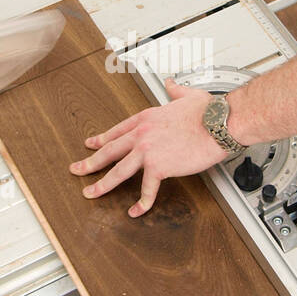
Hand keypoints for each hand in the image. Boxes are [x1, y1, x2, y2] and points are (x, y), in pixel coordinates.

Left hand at [69, 79, 227, 216]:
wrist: (219, 124)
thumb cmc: (207, 111)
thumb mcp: (187, 95)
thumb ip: (175, 91)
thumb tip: (171, 84)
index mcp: (146, 117)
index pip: (117, 131)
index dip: (101, 139)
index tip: (91, 145)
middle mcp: (142, 134)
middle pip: (109, 151)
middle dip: (90, 162)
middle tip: (77, 170)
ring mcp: (148, 151)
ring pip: (118, 171)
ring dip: (102, 184)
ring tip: (91, 193)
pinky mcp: (159, 167)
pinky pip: (147, 189)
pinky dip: (141, 202)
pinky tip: (135, 211)